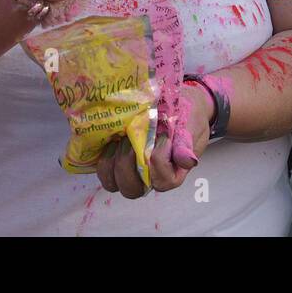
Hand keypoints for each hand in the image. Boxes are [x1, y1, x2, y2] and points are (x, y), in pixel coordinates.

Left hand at [95, 82, 210, 197]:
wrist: (174, 103)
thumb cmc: (184, 116)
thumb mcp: (190, 125)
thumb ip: (186, 143)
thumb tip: (187, 161)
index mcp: (171, 174)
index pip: (161, 180)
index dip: (158, 160)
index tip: (162, 136)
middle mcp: (149, 178)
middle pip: (132, 189)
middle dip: (127, 163)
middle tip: (130, 139)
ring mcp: (131, 171)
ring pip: (112, 182)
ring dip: (110, 161)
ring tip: (117, 140)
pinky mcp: (115, 160)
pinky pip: (102, 169)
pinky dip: (100, 155)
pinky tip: (107, 138)